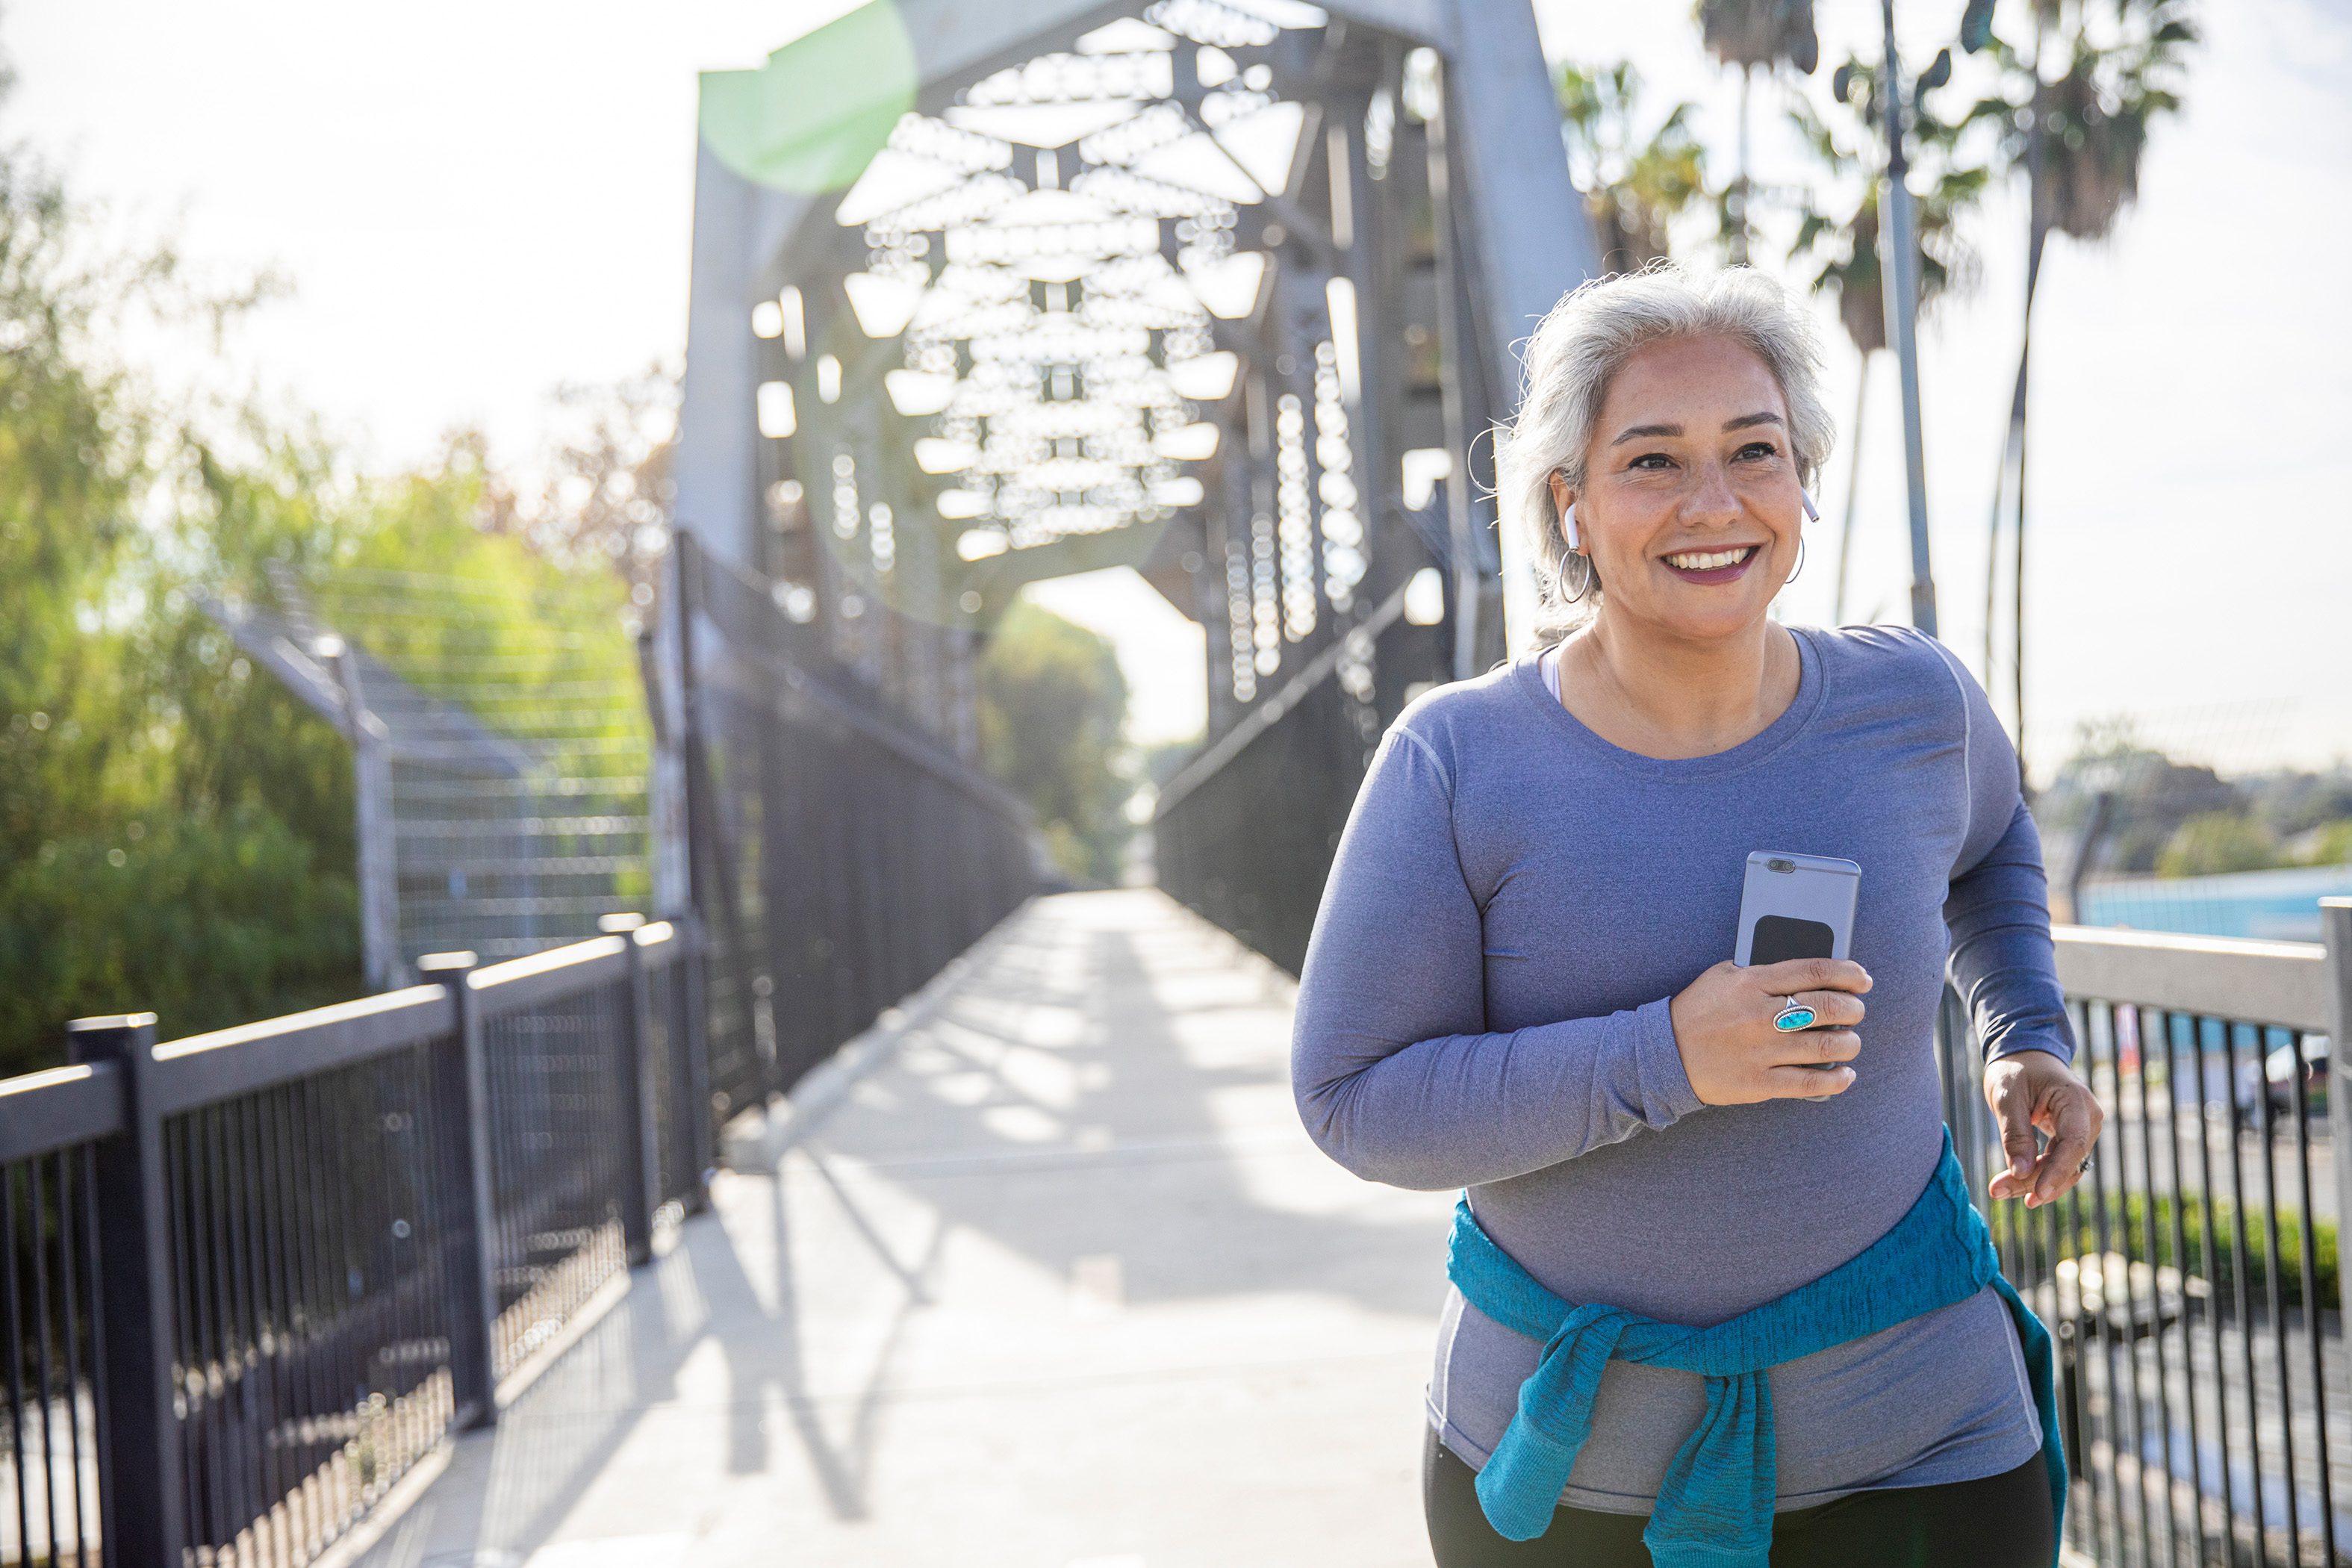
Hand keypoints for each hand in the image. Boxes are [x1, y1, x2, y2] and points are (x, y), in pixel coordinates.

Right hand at [1669, 958, 1871, 1105]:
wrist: (1663, 1054)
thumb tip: (1810, 972)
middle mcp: (1760, 1016)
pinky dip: (1837, 1079)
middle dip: (1854, 1008)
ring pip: (1827, 1046)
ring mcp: (1761, 1051)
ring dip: (1850, 1043)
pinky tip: (1845, 1074)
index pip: (1814, 971)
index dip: (1848, 973)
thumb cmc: (1698, 1010)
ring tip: (1850, 1041)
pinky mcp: (1759, 1083)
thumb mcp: (1723, 976)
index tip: (1862, 979)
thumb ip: (1762, 969)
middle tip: (1856, 1011)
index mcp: (1751, 983)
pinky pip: (1811, 1083)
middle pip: (1828, 1007)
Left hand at [1984, 1051, 2101, 1207]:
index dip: (2057, 1172)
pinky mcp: (2072, 1137)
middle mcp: (2088, 1117)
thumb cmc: (2015, 1070)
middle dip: (2034, 1180)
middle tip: (1996, 1191)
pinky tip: (2013, 1184)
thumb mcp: (2007, 1097)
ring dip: (2033, 1182)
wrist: (2024, 1056)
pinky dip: (2037, 1174)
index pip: (2073, 1144)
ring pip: (2064, 1167)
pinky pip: (2059, 1162)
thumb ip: (2015, 1134)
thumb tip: (2020, 1173)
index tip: (2037, 1194)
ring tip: (1998, 1190)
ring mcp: (2083, 1129)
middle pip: (2068, 1161)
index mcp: (2076, 1100)